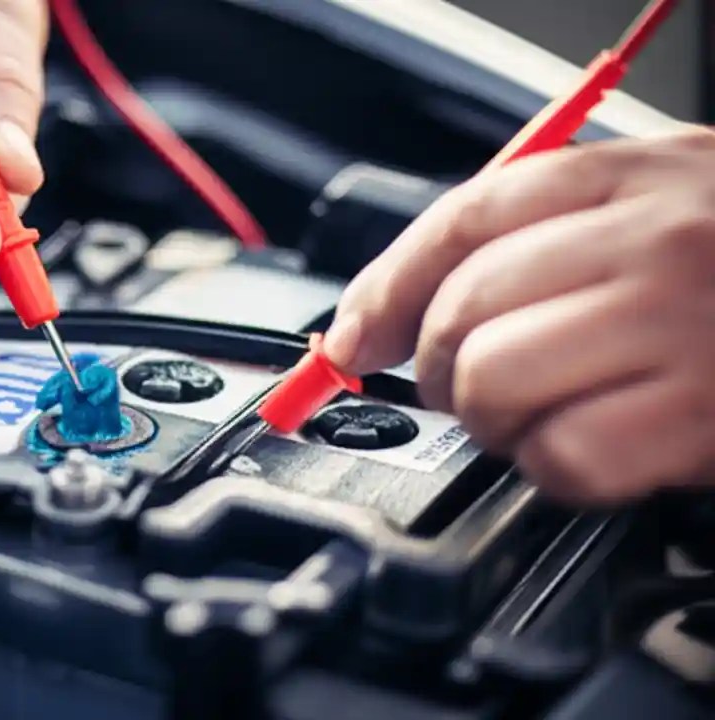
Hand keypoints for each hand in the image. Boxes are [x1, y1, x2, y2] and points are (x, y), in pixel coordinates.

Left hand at [323, 127, 714, 504]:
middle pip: (463, 311)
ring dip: (494, 422)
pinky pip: (564, 455)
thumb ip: (557, 236)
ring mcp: (681, 327)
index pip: (462, 220)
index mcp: (637, 178)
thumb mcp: (672, 210)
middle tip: (472, 388)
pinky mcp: (705, 415)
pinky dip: (557, 469)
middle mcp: (655, 241)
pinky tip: (596, 451)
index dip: (385, 286)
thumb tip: (408, 303)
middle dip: (441, 368)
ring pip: (494, 383)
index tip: (353, 338)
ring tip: (540, 418)